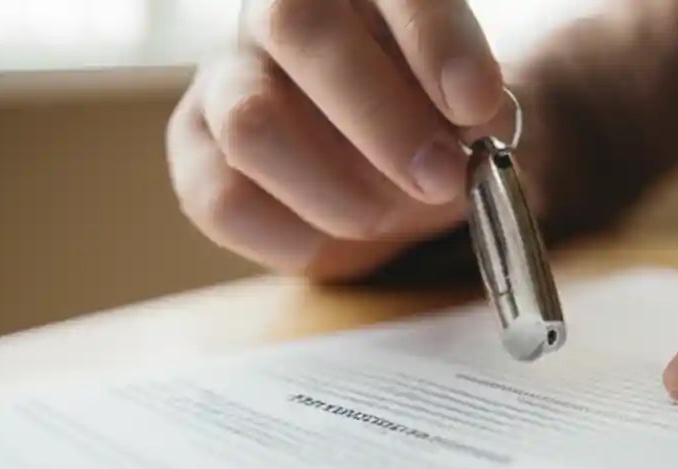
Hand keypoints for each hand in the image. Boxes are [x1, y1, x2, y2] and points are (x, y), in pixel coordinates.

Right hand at [166, 0, 505, 280]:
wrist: (397, 174)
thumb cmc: (442, 129)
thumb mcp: (480, 117)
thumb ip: (481, 114)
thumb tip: (467, 127)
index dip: (434, 39)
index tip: (476, 103)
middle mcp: (282, 11)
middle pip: (295, 25)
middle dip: (380, 117)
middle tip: (442, 178)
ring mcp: (227, 77)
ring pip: (249, 120)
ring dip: (339, 192)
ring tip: (397, 217)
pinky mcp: (195, 149)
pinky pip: (223, 199)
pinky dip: (294, 237)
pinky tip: (342, 237)